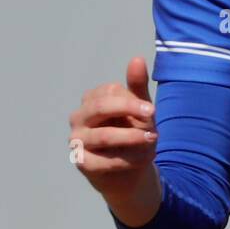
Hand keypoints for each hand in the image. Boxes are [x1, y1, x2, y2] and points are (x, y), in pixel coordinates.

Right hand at [69, 57, 160, 221]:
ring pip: (103, 135)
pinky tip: (139, 160)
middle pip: (100, 107)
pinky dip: (126, 160)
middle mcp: (79, 117)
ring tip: (151, 141)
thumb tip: (137, 58)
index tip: (152, 111)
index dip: (133, 101)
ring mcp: (76, 139)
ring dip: (132, 139)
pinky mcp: (81, 162)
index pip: (111, 92)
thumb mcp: (140, 110)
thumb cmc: (133, 133)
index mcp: (93, 99)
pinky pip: (103, 160)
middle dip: (129, 112)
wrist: (130, 169)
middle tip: (152, 119)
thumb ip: (137, 86)